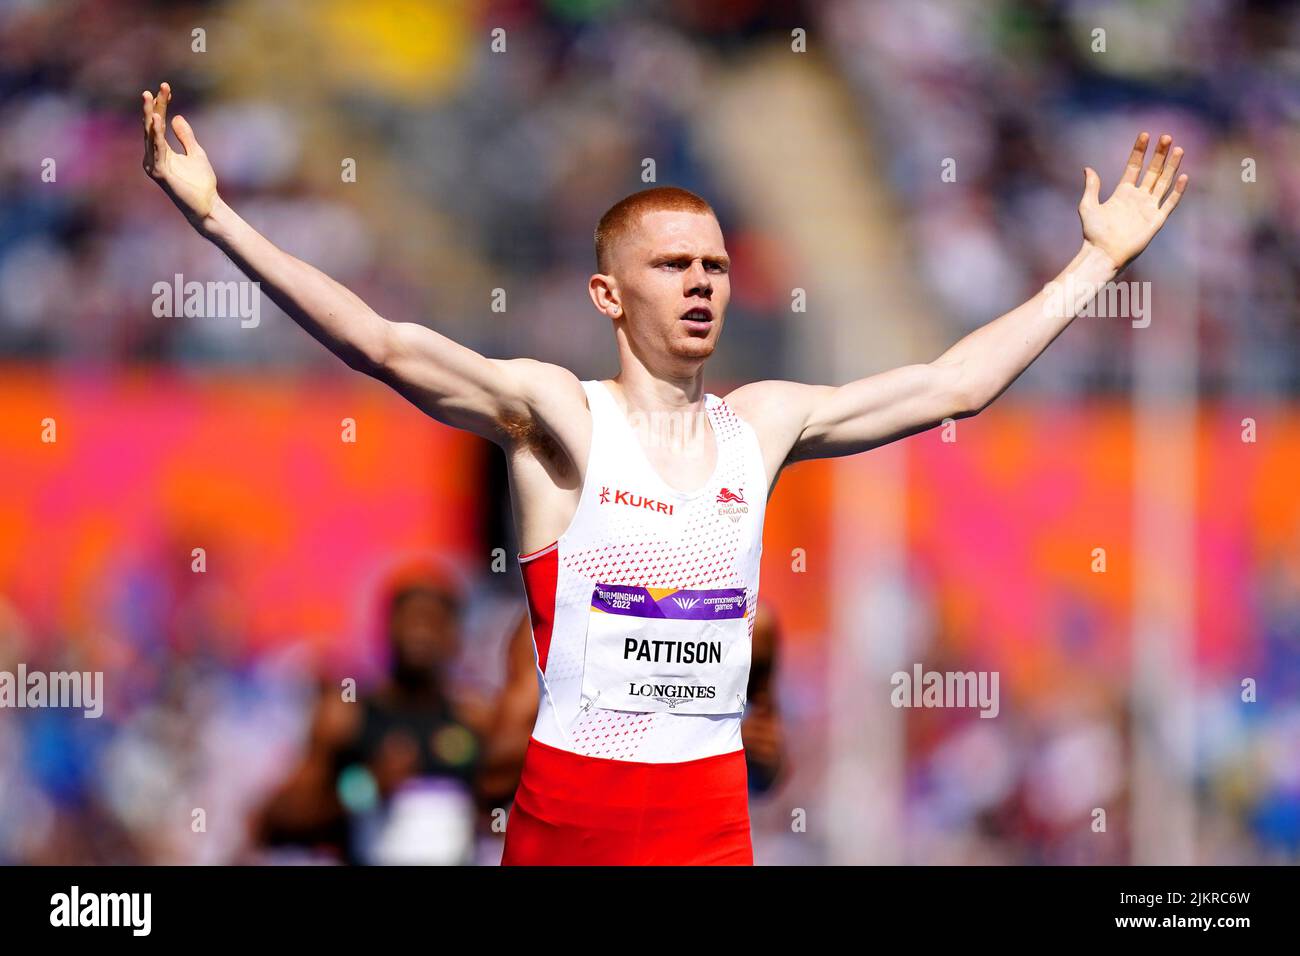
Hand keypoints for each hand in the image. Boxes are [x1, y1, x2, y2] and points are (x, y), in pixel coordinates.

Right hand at [141, 82, 217, 225]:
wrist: (207, 205)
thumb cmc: (201, 183)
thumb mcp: (196, 153)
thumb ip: (186, 137)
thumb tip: (177, 117)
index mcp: (161, 151)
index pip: (158, 123)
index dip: (161, 105)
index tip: (165, 87)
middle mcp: (153, 156)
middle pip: (151, 126)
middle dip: (151, 107)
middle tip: (152, 89)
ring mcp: (154, 164)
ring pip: (150, 136)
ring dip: (150, 116)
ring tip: (150, 98)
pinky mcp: (160, 173)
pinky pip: (157, 149)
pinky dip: (156, 134)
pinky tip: (157, 119)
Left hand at [1079, 132, 1187, 271]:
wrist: (1102, 254)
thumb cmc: (1093, 233)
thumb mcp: (1088, 206)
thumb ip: (1092, 187)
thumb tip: (1088, 168)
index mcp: (1122, 192)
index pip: (1134, 166)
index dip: (1139, 151)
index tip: (1145, 135)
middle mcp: (1138, 198)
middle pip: (1152, 171)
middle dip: (1159, 154)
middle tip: (1166, 137)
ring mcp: (1148, 208)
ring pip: (1163, 183)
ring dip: (1171, 167)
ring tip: (1178, 149)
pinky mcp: (1156, 220)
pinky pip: (1170, 203)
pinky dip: (1177, 191)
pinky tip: (1183, 176)